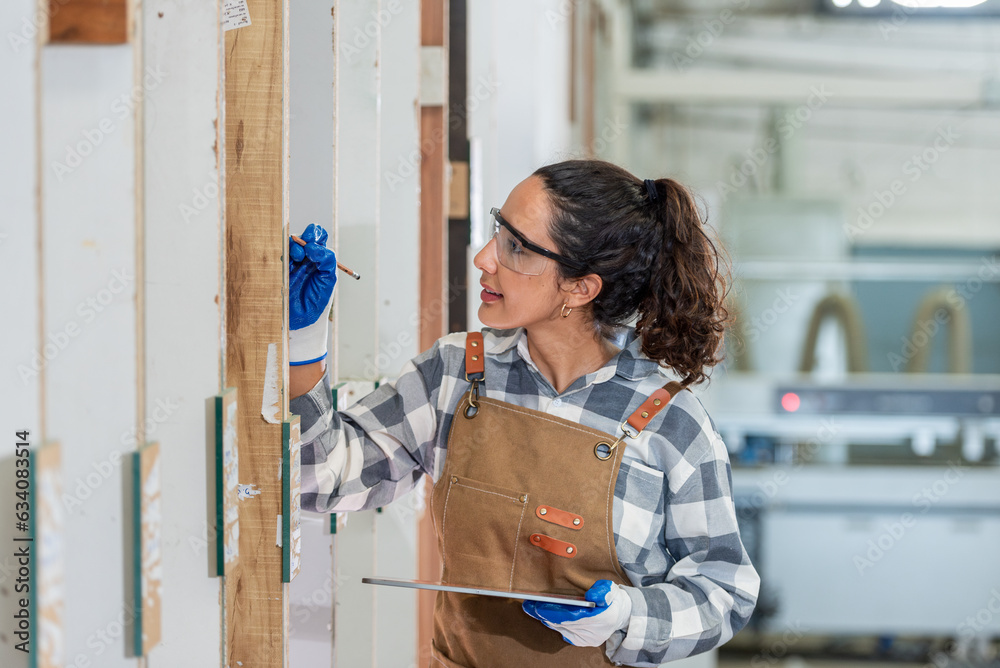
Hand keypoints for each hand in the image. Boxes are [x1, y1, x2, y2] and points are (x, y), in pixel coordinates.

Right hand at [289, 224, 336, 364]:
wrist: (300, 321)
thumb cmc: (317, 302)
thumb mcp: (328, 281)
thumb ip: (327, 260)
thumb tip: (313, 246)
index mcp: (320, 259)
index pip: (319, 237)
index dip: (316, 234)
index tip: (314, 244)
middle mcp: (306, 258)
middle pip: (303, 236)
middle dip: (304, 238)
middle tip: (305, 247)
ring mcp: (291, 263)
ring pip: (290, 243)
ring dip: (294, 246)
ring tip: (297, 257)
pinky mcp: (279, 269)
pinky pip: (278, 255)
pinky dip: (283, 254)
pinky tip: (287, 263)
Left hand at [522, 580, 631, 646]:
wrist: (620, 614)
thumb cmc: (611, 599)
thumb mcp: (609, 589)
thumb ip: (601, 591)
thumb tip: (590, 595)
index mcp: (602, 619)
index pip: (572, 617)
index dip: (554, 611)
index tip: (538, 605)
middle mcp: (592, 633)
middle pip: (563, 623)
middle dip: (544, 613)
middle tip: (528, 604)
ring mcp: (586, 639)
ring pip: (560, 628)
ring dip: (544, 618)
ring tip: (530, 608)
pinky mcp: (581, 641)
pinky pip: (562, 631)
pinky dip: (551, 623)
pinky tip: (541, 615)